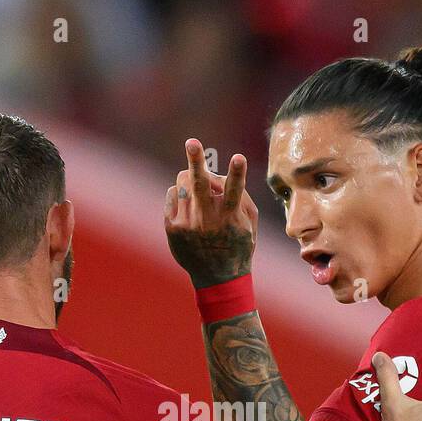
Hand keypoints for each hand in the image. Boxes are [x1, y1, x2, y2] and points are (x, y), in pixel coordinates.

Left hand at [164, 138, 257, 288]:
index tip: (238, 158)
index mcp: (229, 217)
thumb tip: (217, 175)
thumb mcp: (249, 224)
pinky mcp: (172, 226)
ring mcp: (187, 223)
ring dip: (191, 176)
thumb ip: (240, 197)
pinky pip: (172, 194)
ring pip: (183, 182)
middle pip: (200, 183)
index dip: (237, 173)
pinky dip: (181, 193)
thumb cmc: (238, 243)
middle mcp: (207, 219)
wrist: (218, 278)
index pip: (234, 191)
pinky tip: (189, 204)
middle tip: (192, 142)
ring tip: (198, 185)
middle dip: (196, 159)